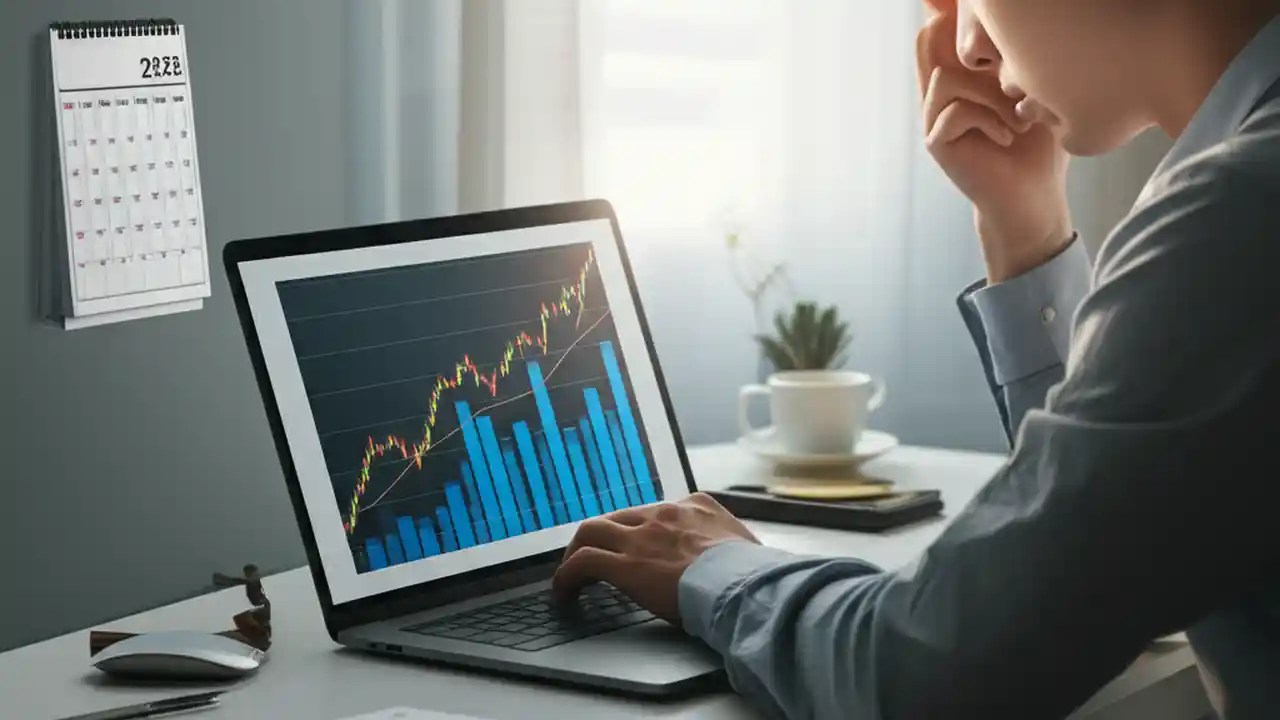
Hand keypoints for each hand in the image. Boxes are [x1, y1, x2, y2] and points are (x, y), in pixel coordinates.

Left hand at [552, 493, 759, 623]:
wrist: (743, 584)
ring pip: (592, 530)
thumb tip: (743, 560)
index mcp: (696, 506)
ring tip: (572, 573)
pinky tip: (565, 592)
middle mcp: (664, 514)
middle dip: (603, 535)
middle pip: (618, 515)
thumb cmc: (753, 574)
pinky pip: (583, 562)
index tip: (637, 545)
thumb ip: (733, 546)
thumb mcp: (747, 546)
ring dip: (578, 550)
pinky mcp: (626, 564)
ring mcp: (642, 536)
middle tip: (595, 557)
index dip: (640, 530)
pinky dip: (567, 575)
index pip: (656, 511)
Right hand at [917, 3, 1072, 281]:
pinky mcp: (936, 141)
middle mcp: (945, 93)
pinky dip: (988, 120)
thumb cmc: (1039, 146)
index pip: (945, 36)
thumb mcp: (1034, 95)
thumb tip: (1006, 32)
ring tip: (1017, 116)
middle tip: (980, 44)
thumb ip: (1015, 64)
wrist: (1033, 195)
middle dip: (958, 37)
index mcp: (966, 79)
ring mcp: (936, 117)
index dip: (945, 17)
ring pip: (948, 77)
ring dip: (990, 93)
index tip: (951, 6)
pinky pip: (955, 112)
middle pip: (933, 44)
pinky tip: (1007, 136)